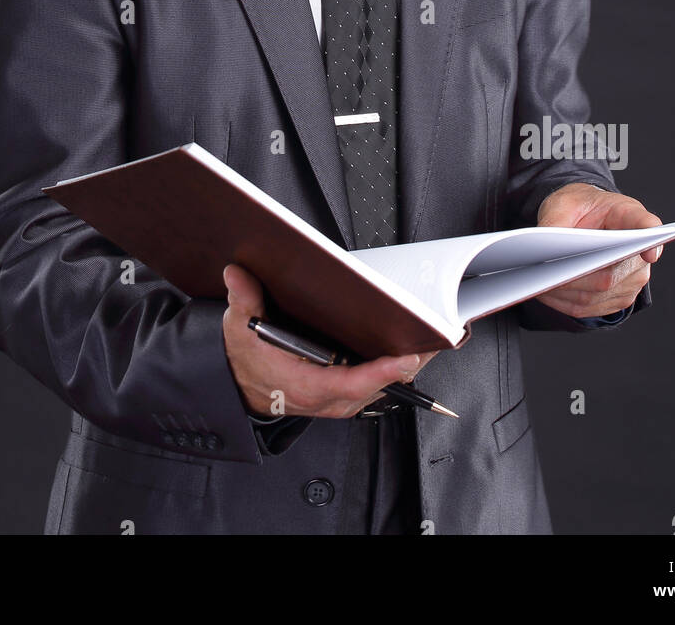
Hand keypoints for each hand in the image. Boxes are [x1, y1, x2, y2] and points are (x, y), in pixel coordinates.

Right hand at [222, 264, 438, 417]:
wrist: (242, 389)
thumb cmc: (247, 362)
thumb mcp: (240, 329)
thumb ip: (243, 301)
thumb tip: (237, 273)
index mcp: (305, 386)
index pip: (351, 383)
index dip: (381, 372)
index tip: (406, 357)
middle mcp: (327, 399)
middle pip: (379, 387)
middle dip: (409, 364)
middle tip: (436, 338)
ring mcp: (338, 401)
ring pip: (383, 389)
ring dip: (408, 368)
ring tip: (432, 338)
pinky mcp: (344, 397)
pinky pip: (377, 387)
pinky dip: (396, 370)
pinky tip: (410, 349)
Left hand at [533, 183, 662, 318]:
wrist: (586, 220)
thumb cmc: (580, 208)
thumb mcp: (563, 202)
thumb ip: (556, 220)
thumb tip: (544, 246)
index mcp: (629, 215)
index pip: (647, 226)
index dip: (651, 239)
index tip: (650, 252)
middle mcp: (639, 251)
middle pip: (611, 273)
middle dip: (575, 276)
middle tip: (545, 274)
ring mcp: (633, 279)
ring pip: (599, 294)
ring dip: (566, 292)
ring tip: (538, 283)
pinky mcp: (619, 297)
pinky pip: (591, 307)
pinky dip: (565, 302)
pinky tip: (546, 292)